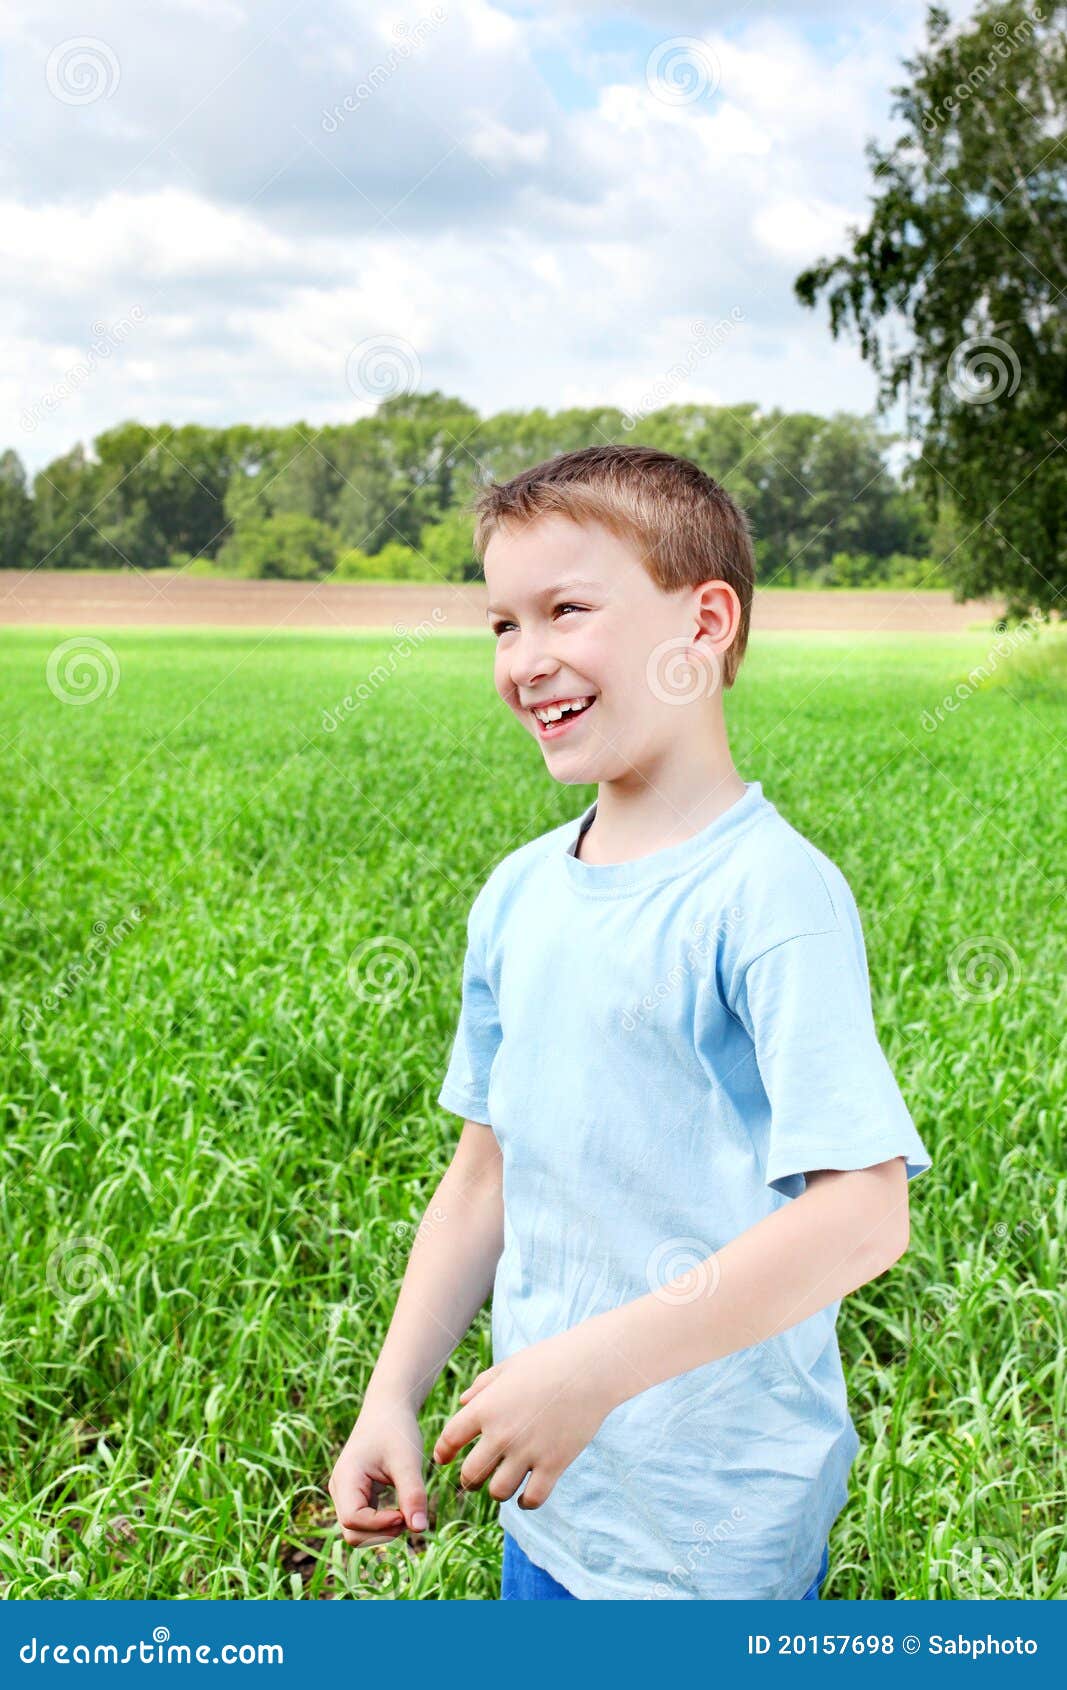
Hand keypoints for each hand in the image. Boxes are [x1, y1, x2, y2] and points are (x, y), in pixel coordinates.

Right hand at [328, 1397, 428, 1545]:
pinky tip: (401, 1509)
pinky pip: (364, 1523)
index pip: (353, 1520)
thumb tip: (420, 1530)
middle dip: (382, 1533)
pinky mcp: (355, 1496)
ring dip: (383, 1532)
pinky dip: (382, 1524)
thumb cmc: (397, 1431)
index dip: (381, 1525)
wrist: (388, 1410)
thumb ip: (413, 1495)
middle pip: (352, 1533)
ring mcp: (345, 1494)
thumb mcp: (408, 1461)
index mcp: (345, 1478)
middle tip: (409, 1515)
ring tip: (406, 1511)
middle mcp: (339, 1489)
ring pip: (357, 1533)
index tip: (406, 1515)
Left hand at [432, 1324, 621, 1510]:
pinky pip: (533, 1499)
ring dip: (497, 1491)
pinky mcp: (554, 1464)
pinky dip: (526, 1502)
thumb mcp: (509, 1366)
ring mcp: (528, 1452)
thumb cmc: (548, 1361)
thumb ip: (483, 1386)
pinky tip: (526, 1496)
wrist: (590, 1368)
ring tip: (502, 1484)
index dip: (443, 1453)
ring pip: (499, 1492)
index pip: (450, 1439)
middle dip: (469, 1480)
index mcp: (486, 1407)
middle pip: (471, 1475)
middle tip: (474, 1478)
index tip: (444, 1459)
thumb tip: (463, 1403)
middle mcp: (502, 1433)